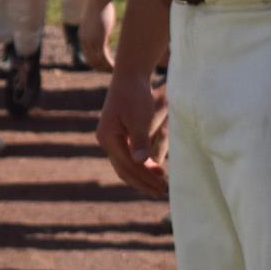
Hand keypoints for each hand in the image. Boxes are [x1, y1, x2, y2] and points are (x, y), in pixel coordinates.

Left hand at [81, 0, 119, 71]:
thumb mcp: (97, 20)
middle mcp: (84, 40)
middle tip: (112, 72)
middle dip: (101, 68)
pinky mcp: (99, 39)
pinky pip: (104, 57)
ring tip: (117, 71)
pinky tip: (117, 67)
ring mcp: (91, 40)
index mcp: (82, 36)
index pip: (87, 55)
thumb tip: (103, 28)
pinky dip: (110, 64)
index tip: (105, 67)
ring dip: (107, 68)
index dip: (96, 63)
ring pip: (98, 61)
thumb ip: (98, 28)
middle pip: (91, 61)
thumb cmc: (100, 6)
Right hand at [95, 72, 168, 197]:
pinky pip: (127, 157)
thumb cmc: (134, 95)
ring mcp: (111, 139)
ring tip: (160, 185)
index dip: (146, 178)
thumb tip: (141, 163)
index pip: (128, 166)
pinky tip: (155, 169)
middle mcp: (106, 141)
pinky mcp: (118, 136)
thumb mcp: (139, 118)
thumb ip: (139, 141)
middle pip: (124, 170)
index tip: (163, 187)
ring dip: (142, 177)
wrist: (130, 77)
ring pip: (125, 166)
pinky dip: (140, 166)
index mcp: (108, 138)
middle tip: (162, 193)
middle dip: (143, 182)